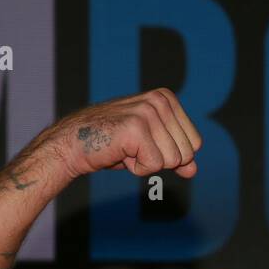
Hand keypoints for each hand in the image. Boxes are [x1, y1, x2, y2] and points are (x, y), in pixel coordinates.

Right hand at [47, 89, 202, 179]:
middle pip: (186, 154)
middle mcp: (159, 100)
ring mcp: (148, 112)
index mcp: (166, 98)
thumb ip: (175, 156)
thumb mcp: (150, 148)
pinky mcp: (136, 128)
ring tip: (125, 149)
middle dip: (160, 160)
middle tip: (133, 148)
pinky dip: (137, 168)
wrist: (73, 144)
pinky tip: (120, 153)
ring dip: (147, 163)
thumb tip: (194, 170)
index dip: (170, 154)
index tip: (145, 144)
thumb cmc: (112, 145)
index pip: (195, 144)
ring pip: (172, 161)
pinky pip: (154, 165)